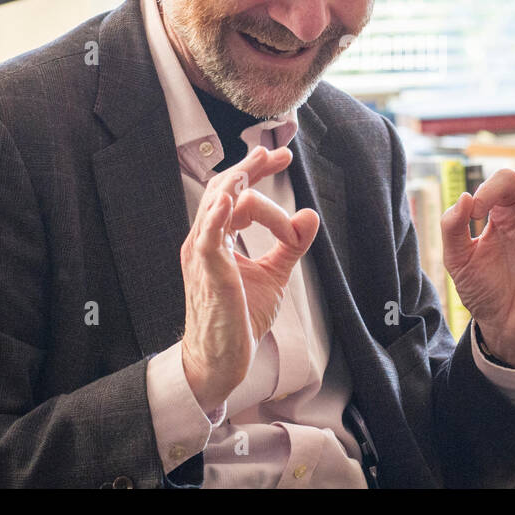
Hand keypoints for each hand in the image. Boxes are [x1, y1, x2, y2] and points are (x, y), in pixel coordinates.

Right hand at [179, 145, 319, 412]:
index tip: (282, 157)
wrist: (222, 359)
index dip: (256, 171)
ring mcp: (203, 254)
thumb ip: (291, 245)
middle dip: (250, 167)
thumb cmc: (241, 318)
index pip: (235, 193)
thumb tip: (311, 214)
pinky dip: (218, 216)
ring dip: (241, 181)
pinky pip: (208, 238)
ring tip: (260, 162)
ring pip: (216, 204)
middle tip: (278, 154)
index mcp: (217, 238)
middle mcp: (205, 240)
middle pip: (223, 188)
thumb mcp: (274, 274)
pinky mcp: (208, 273)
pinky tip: (233, 199)